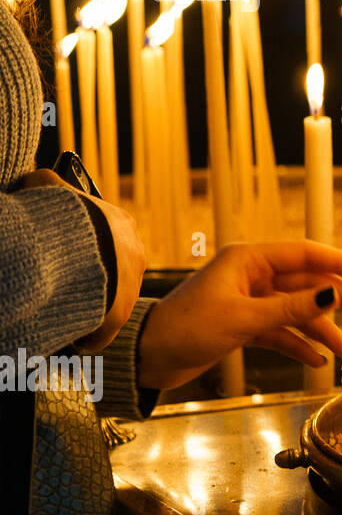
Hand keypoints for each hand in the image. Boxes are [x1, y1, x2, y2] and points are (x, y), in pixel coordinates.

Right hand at [16, 169, 145, 351]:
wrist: (74, 247)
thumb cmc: (61, 213)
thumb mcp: (51, 188)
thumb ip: (46, 183)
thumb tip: (33, 179)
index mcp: (122, 223)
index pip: (105, 237)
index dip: (83, 249)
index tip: (64, 257)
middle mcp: (135, 253)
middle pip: (109, 271)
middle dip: (84, 279)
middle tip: (57, 286)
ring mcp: (131, 285)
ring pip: (107, 300)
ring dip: (85, 306)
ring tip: (59, 309)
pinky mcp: (120, 314)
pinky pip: (101, 329)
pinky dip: (84, 334)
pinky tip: (67, 335)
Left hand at [137, 241, 341, 390]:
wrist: (146, 357)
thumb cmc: (186, 328)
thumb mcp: (243, 318)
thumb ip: (292, 309)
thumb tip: (333, 295)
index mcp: (250, 259)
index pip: (307, 254)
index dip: (341, 263)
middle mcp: (253, 275)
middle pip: (307, 283)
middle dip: (338, 302)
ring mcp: (250, 300)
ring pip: (297, 311)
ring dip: (322, 330)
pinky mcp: (244, 324)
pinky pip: (281, 331)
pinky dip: (299, 345)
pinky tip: (317, 361)